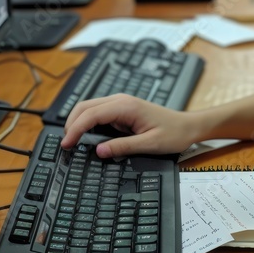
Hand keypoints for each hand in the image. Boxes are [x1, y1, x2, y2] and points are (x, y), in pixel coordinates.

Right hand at [62, 94, 202, 157]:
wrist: (188, 126)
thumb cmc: (174, 133)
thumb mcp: (149, 144)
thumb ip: (123, 147)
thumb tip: (99, 151)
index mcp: (126, 106)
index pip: (91, 114)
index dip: (75, 129)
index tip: (66, 144)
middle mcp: (120, 101)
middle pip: (85, 106)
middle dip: (71, 124)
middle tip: (65, 144)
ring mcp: (120, 104)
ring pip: (89, 108)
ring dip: (77, 122)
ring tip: (71, 141)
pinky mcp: (121, 110)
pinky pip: (98, 113)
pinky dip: (87, 122)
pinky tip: (83, 135)